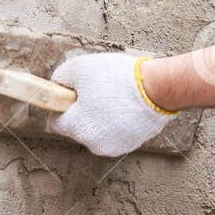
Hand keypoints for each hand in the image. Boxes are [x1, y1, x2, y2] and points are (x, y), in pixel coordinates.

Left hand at [48, 50, 177, 157]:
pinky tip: (127, 106)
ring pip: (98, 131)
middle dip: (84, 112)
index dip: (62, 106)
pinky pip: (116, 133)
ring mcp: (115, 147)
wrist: (158, 88)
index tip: (73, 95)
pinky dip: (118, 122)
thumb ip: (61, 78)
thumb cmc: (119, 78)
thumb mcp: (81, 67)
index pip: (56, 123)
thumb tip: (57, 84)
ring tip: (116, 97)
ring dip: (101, 118)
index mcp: (78, 128)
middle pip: (78, 127)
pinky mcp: (132, 145)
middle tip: (98, 92)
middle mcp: (94, 144)